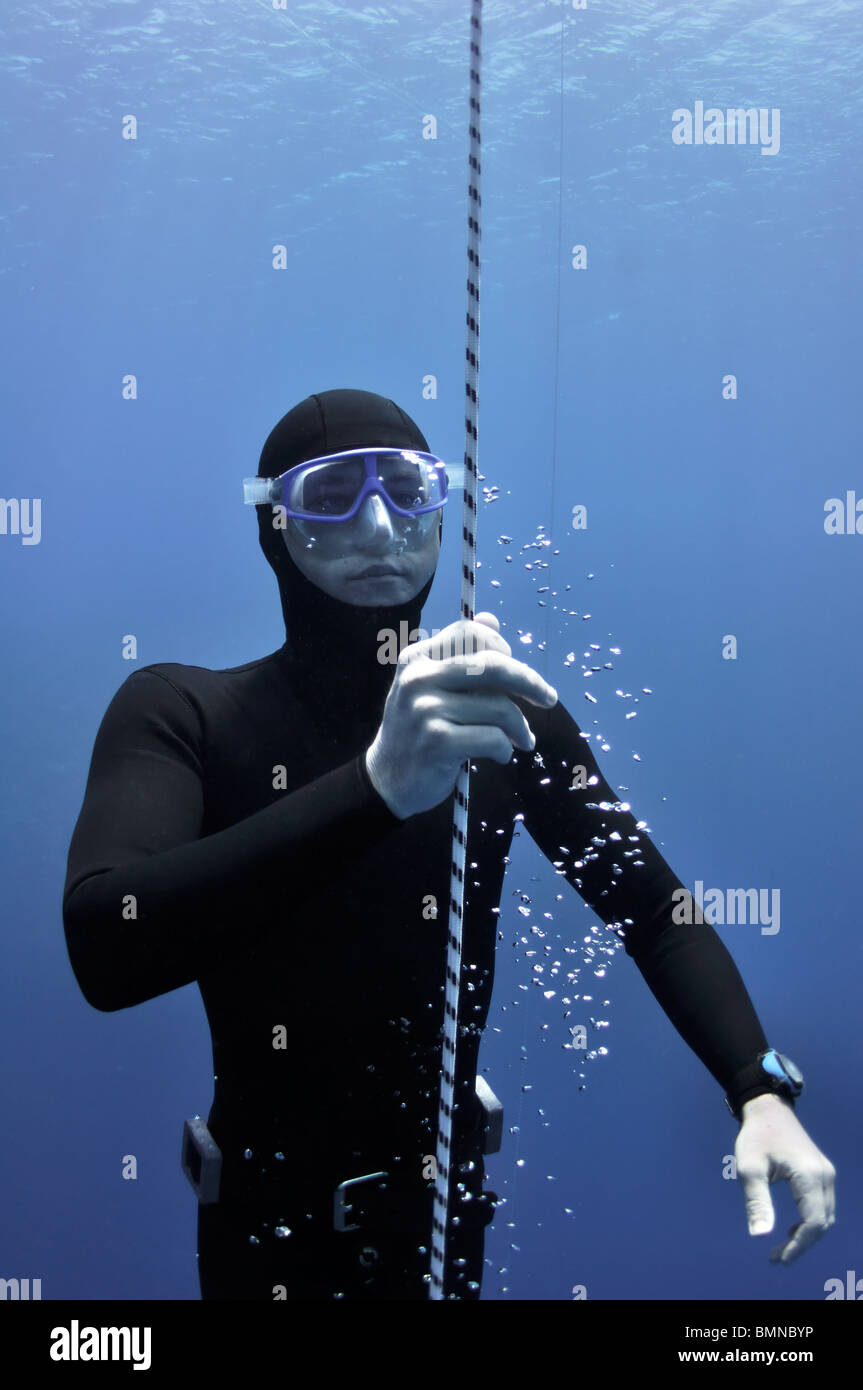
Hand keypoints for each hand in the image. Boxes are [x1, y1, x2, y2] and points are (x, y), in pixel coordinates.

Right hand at [365, 611, 557, 819]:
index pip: (471, 633)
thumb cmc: (417, 729)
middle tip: (549, 698)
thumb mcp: (431, 686)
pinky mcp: (437, 742)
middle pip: (493, 665)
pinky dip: (505, 749)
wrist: (387, 779)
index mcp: (417, 657)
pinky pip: (493, 738)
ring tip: (522, 740)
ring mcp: (426, 710)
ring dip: (520, 727)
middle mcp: (419, 679)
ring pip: (500, 708)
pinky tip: (500, 755)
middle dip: (530, 682)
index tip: (517, 669)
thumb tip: (492, 619)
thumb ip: (460, 654)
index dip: (502, 647)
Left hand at [735, 1093, 835, 1262]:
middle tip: (777, 1256)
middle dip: (802, 1244)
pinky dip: (811, 1222)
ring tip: (782, 1247)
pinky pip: (823, 1206)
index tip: (779, 1258)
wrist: (768, 1109)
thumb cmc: (756, 1137)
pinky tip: (792, 1230)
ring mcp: (826, 1173)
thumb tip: (760, 1236)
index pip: (813, 1222)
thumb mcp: (749, 1168)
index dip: (798, 1246)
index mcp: (809, 1175)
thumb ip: (757, 1201)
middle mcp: (824, 1175)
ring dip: (807, 1235)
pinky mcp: (822, 1173)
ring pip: (825, 1216)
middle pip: (822, 1223)